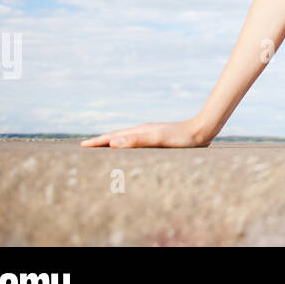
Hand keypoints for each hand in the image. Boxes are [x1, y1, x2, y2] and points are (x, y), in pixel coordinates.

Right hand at [80, 119, 208, 147]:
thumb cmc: (182, 138)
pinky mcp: (159, 140)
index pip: (113, 137)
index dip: (97, 143)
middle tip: (85, 148)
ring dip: (113, 144)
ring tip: (103, 150)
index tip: (81, 146)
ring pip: (127, 140)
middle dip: (101, 143)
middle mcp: (143, 131)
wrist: (203, 130)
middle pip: (117, 136)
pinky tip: (131, 152)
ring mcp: (151, 135)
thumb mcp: (159, 139)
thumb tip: (112, 142)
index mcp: (140, 131)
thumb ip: (137, 140)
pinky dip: (127, 148)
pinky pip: (137, 144)